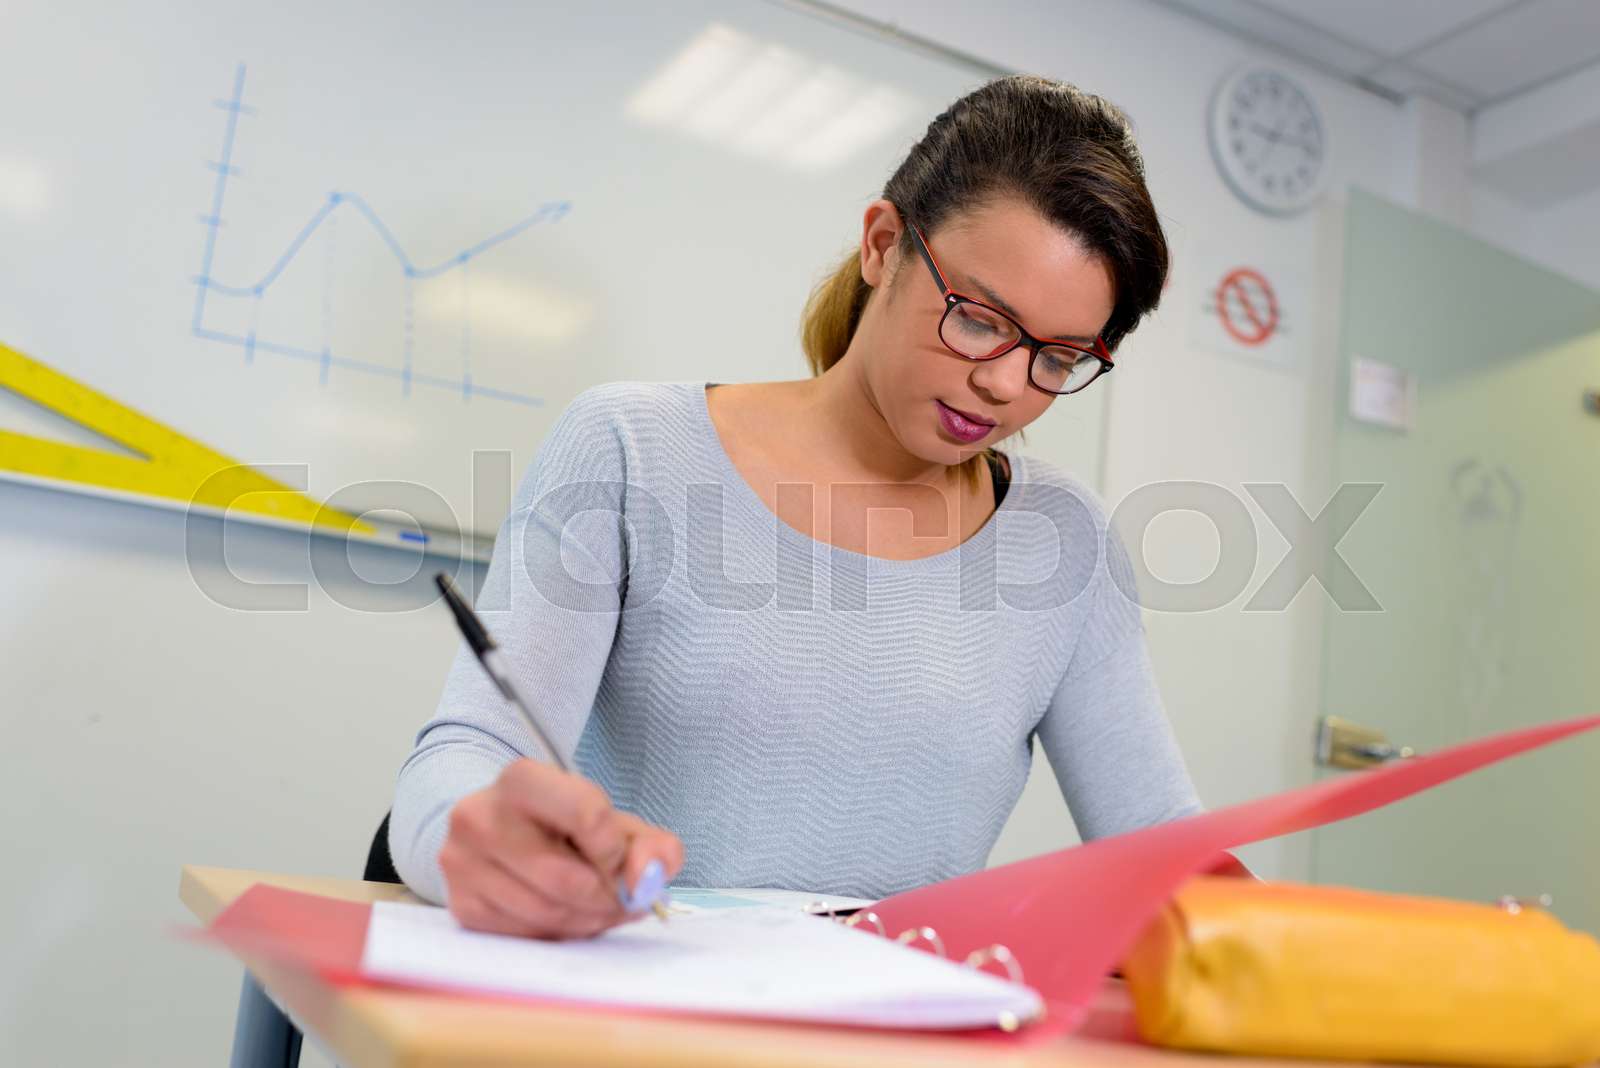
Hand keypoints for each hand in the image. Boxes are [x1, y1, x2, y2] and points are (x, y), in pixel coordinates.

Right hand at [439, 758, 684, 938]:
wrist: (510, 838)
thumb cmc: (571, 830)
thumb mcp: (619, 827)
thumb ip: (654, 848)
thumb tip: (646, 881)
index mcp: (522, 779)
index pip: (588, 815)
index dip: (615, 851)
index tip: (618, 860)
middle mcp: (480, 815)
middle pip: (567, 878)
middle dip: (606, 898)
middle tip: (619, 899)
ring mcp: (462, 862)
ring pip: (547, 913)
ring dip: (586, 921)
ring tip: (596, 908)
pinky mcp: (461, 905)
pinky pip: (525, 935)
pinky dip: (557, 934)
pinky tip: (565, 916)